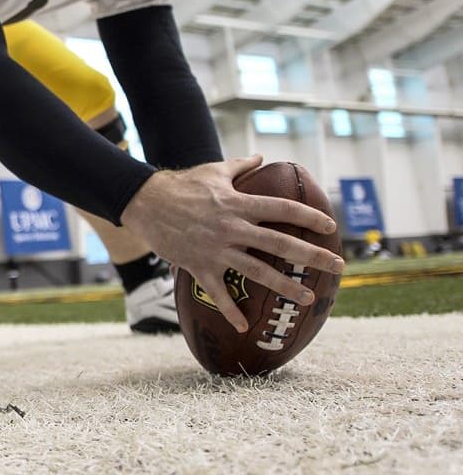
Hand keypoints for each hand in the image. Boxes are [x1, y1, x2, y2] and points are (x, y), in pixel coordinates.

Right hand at [120, 154, 343, 332]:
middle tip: (338, 266)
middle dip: (313, 256)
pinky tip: (245, 326)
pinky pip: (218, 292)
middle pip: (281, 244)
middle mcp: (233, 228)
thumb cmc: (181, 185)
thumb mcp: (214, 170)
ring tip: (308, 298)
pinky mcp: (200, 265)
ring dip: (285, 286)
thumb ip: (241, 167)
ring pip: (258, 271)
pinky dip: (231, 311)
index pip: (283, 209)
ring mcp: (217, 249)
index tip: (330, 226)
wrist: (145, 202)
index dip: (309, 217)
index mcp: (239, 203)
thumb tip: (261, 157)